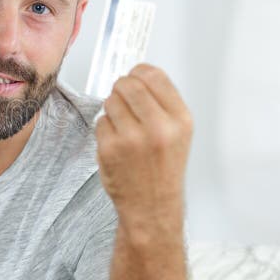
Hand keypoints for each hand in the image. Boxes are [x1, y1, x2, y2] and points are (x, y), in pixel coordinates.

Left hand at [94, 63, 192, 233]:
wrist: (152, 206)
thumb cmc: (163, 169)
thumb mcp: (177, 133)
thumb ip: (162, 103)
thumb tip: (139, 75)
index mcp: (180, 120)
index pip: (154, 76)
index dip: (139, 73)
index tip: (135, 77)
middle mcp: (158, 127)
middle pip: (127, 84)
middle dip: (121, 88)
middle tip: (122, 98)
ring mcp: (132, 138)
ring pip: (110, 101)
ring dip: (112, 110)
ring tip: (123, 127)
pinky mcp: (110, 148)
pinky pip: (100, 122)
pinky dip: (105, 129)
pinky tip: (116, 144)